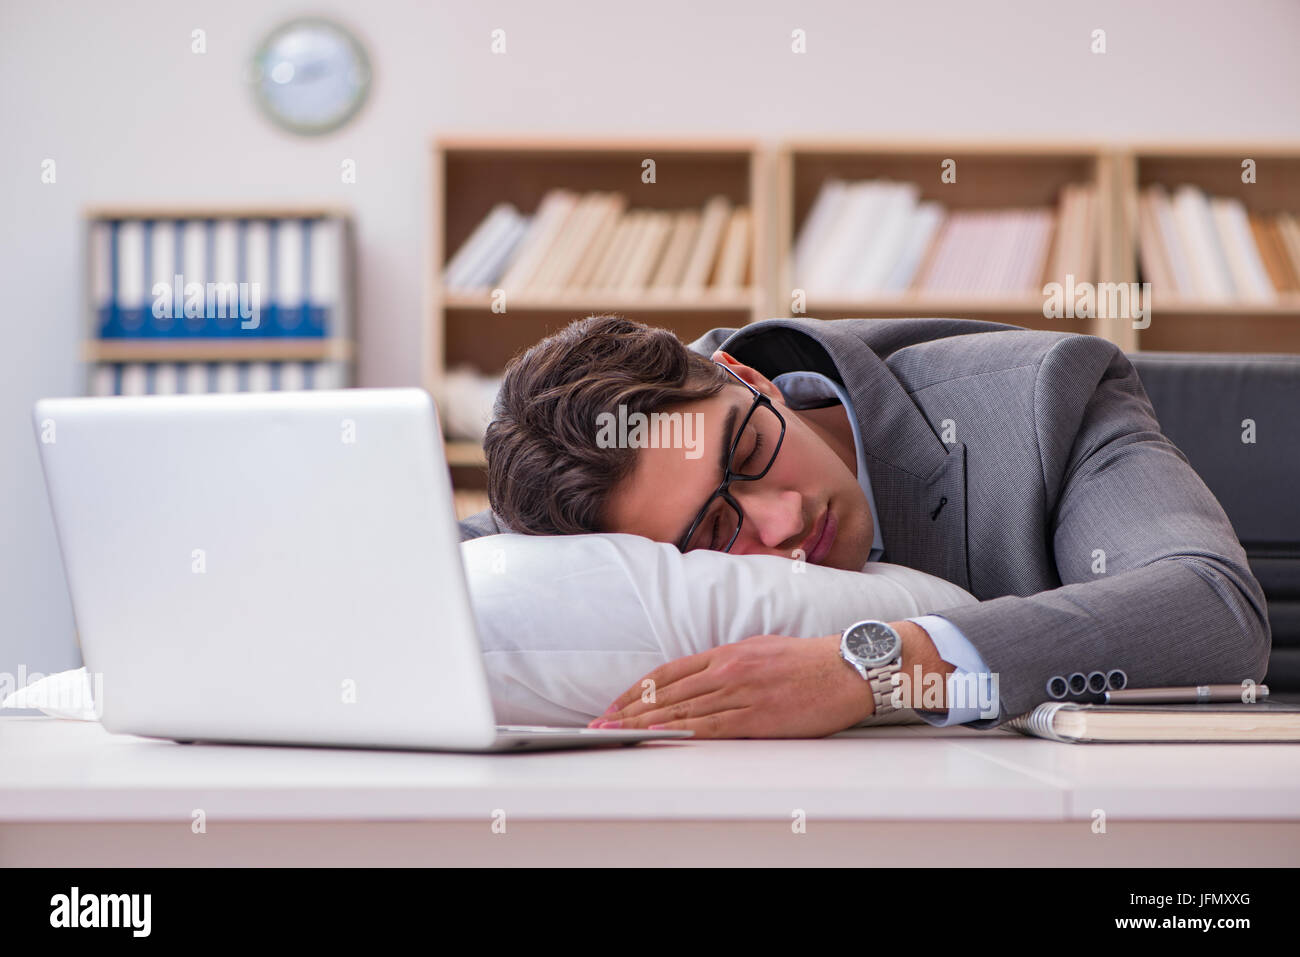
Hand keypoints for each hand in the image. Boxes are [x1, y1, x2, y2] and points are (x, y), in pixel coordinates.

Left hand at [586, 634, 874, 738]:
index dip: (637, 690)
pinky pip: (710, 727)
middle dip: (630, 711)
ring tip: (618, 736)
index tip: (615, 705)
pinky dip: (680, 734)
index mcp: (727, 652)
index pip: (668, 672)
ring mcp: (740, 693)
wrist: (846, 669)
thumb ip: (729, 664)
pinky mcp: (756, 717)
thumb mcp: (760, 649)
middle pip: (667, 693)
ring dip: (646, 725)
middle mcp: (727, 670)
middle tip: (601, 725)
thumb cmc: (809, 661)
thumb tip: (703, 679)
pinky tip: (659, 740)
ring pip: (682, 711)